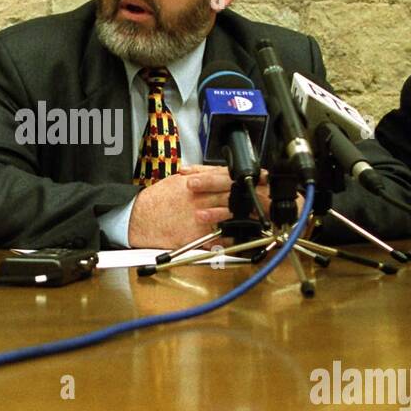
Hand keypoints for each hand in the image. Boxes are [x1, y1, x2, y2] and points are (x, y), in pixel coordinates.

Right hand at [127, 165, 271, 248]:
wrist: (140, 217)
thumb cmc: (158, 199)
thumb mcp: (179, 180)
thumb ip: (200, 175)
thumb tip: (218, 172)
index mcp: (198, 184)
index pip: (228, 179)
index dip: (248, 179)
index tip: (263, 180)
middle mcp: (201, 199)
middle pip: (234, 196)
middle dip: (253, 197)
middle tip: (269, 199)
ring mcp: (200, 218)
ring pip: (231, 216)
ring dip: (247, 217)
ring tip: (263, 217)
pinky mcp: (197, 236)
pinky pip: (220, 238)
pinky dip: (233, 237)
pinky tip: (245, 237)